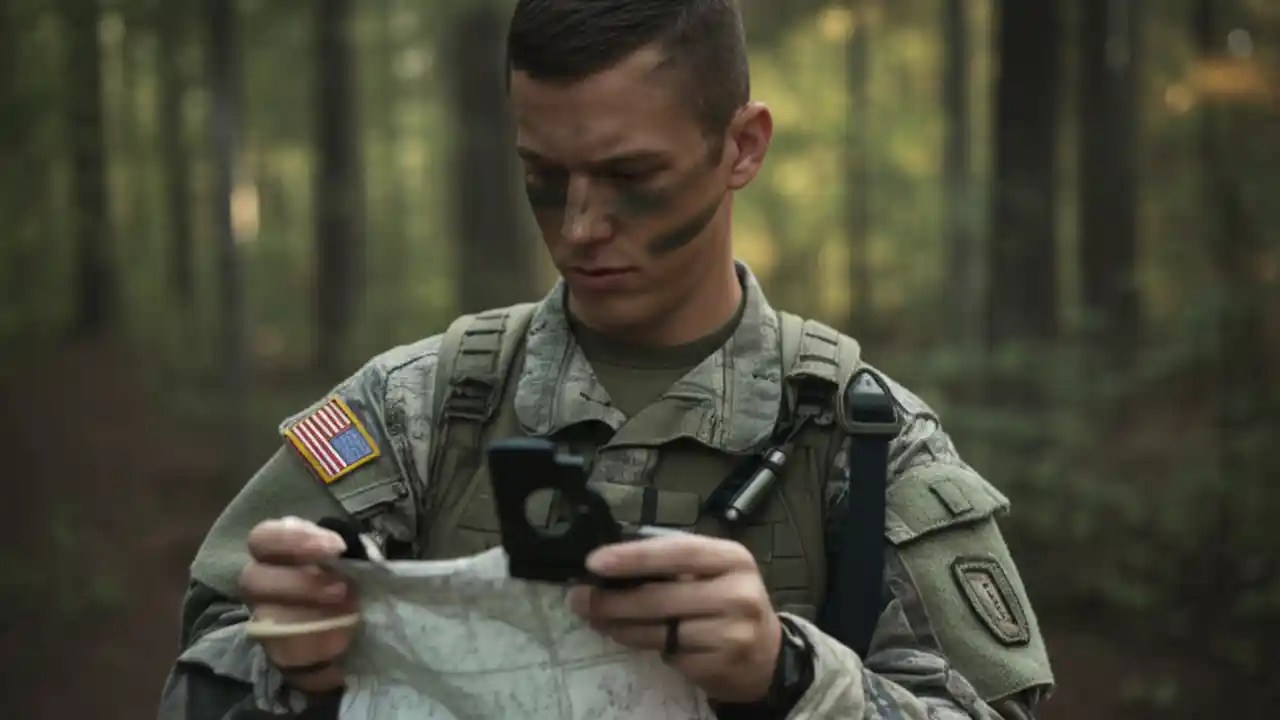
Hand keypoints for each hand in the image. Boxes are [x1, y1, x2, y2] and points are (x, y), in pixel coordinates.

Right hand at [238, 516, 357, 692]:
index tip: (338, 547)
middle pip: (253, 581)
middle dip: (302, 585)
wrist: (366, 623)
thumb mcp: (357, 556)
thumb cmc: (356, 576)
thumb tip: (367, 552)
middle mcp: (263, 586)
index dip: (294, 540)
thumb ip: (354, 550)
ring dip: (311, 625)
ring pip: (266, 626)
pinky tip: (343, 649)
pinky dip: (318, 656)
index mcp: (278, 553)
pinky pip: (287, 663)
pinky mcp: (281, 658)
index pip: (263, 538)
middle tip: (343, 589)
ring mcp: (266, 624)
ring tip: (350, 620)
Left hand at [568, 534, 781, 702]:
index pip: (677, 552)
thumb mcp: (714, 571)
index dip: (634, 557)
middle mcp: (738, 593)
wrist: (768, 655)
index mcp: (732, 558)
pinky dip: (649, 648)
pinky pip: (670, 656)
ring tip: (598, 620)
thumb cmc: (729, 602)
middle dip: (612, 600)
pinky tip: (640, 639)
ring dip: (621, 627)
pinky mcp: (722, 665)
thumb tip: (612, 564)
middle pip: (661, 597)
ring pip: (660, 631)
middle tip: (579, 599)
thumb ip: (673, 563)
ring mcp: (733, 633)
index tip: (595, 562)